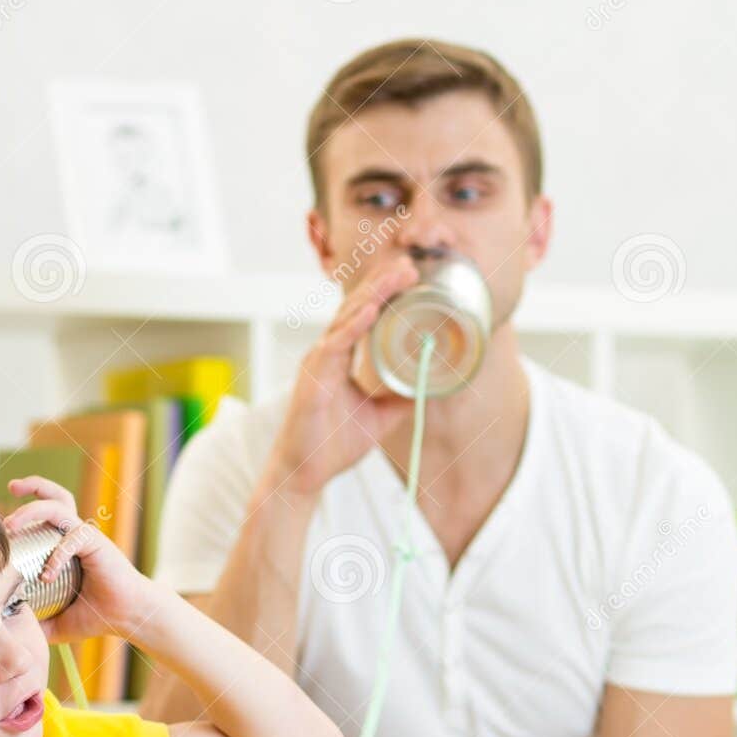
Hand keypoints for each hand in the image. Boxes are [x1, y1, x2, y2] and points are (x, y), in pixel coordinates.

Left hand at [1, 476, 154, 644]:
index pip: (46, 516)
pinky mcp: (96, 544)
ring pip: (58, 506)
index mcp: (66, 546)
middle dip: (32, 486)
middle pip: (55, 496)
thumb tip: (10, 628)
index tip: (2, 522)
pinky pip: (72, 539)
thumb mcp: (57, 622)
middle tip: (11, 487)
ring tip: (10, 526)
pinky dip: (56, 554)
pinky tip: (47, 576)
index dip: (23, 511)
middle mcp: (75, 536)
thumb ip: (35, 621)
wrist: (128, 618)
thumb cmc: (97, 616)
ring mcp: (85, 537)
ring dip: (31, 511)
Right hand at [267, 256, 422, 495]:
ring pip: (346, 319)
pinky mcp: (312, 378)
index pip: (365, 316)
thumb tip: (431, 386)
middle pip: (357, 308)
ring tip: (396, 275)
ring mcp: (318, 363)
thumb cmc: (333, 445)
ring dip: (372, 295)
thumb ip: (401, 399)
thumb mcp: (380, 418)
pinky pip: (334, 346)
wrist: (305, 473)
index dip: (386, 294)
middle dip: (383, 284)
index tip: (411, 275)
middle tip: (410, 263)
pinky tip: (370, 311)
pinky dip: (352, 327)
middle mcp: (328, 353)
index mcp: (341, 358)